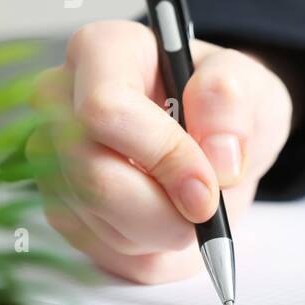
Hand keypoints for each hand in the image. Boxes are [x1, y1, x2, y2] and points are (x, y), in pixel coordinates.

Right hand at [27, 20, 291, 282]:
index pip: (105, 111)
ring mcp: (52, 159)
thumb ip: (234, 102)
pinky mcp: (63, 208)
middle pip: (92, 176)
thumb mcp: (251, 85)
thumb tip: (219, 154)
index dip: (161, 157)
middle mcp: (60, 101)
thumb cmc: (224, 103)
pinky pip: (107, 253)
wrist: (215, 139)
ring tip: (193, 204)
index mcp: (102, 51)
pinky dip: (154, 251)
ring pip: (101, 222)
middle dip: (162, 212)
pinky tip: (172, 219)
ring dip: (163, 232)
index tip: (208, 187)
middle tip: (208, 213)